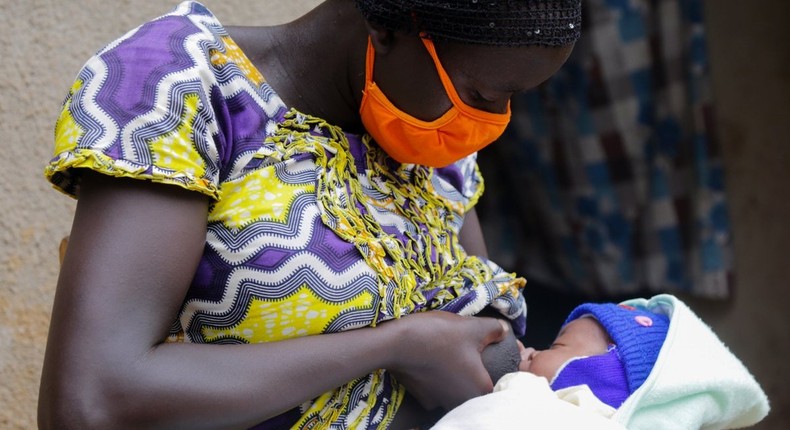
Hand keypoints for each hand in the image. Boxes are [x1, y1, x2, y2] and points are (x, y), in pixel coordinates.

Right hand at [383, 311, 509, 410]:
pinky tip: (434, 362)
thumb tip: (506, 331)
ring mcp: (440, 402)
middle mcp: (462, 401)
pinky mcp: (423, 398)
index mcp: (480, 388)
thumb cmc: (439, 336)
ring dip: (457, 376)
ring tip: (452, 355)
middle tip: (471, 352)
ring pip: (456, 390)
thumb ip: (495, 329)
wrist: (396, 344)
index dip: (497, 367)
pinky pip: (438, 389)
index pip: (498, 384)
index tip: (489, 352)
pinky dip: (438, 378)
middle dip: (476, 372)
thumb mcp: (472, 327)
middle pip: (476, 388)